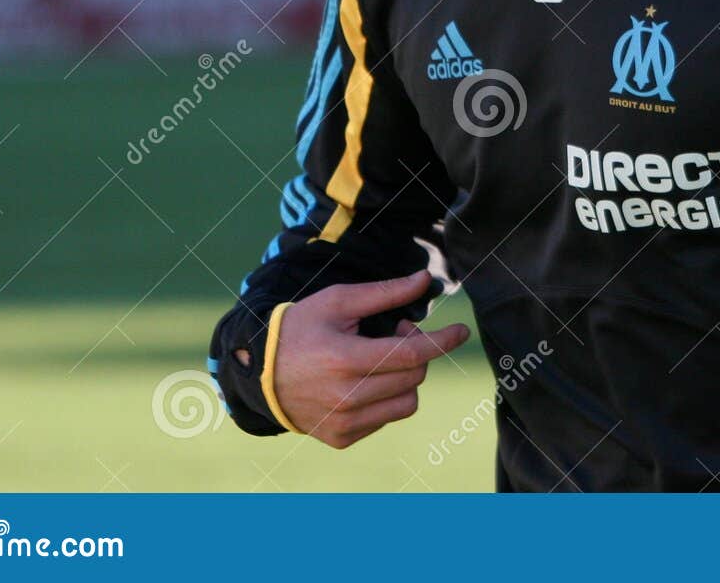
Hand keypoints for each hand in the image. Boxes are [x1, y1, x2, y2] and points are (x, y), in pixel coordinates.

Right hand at [271, 270, 469, 448]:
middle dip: (416, 350)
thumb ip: (384, 293)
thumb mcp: (337, 302)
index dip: (443, 340)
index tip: (462, 330)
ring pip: (408, 402)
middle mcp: (347, 397)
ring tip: (380, 359)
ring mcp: (344, 423)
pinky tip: (363, 381)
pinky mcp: (342, 438)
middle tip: (395, 331)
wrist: (257, 373)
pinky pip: (386, 418)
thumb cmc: (300, 329)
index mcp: (346, 360)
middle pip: (414, 376)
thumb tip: (425, 280)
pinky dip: (385, 398)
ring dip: (406, 378)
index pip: (413, 354)